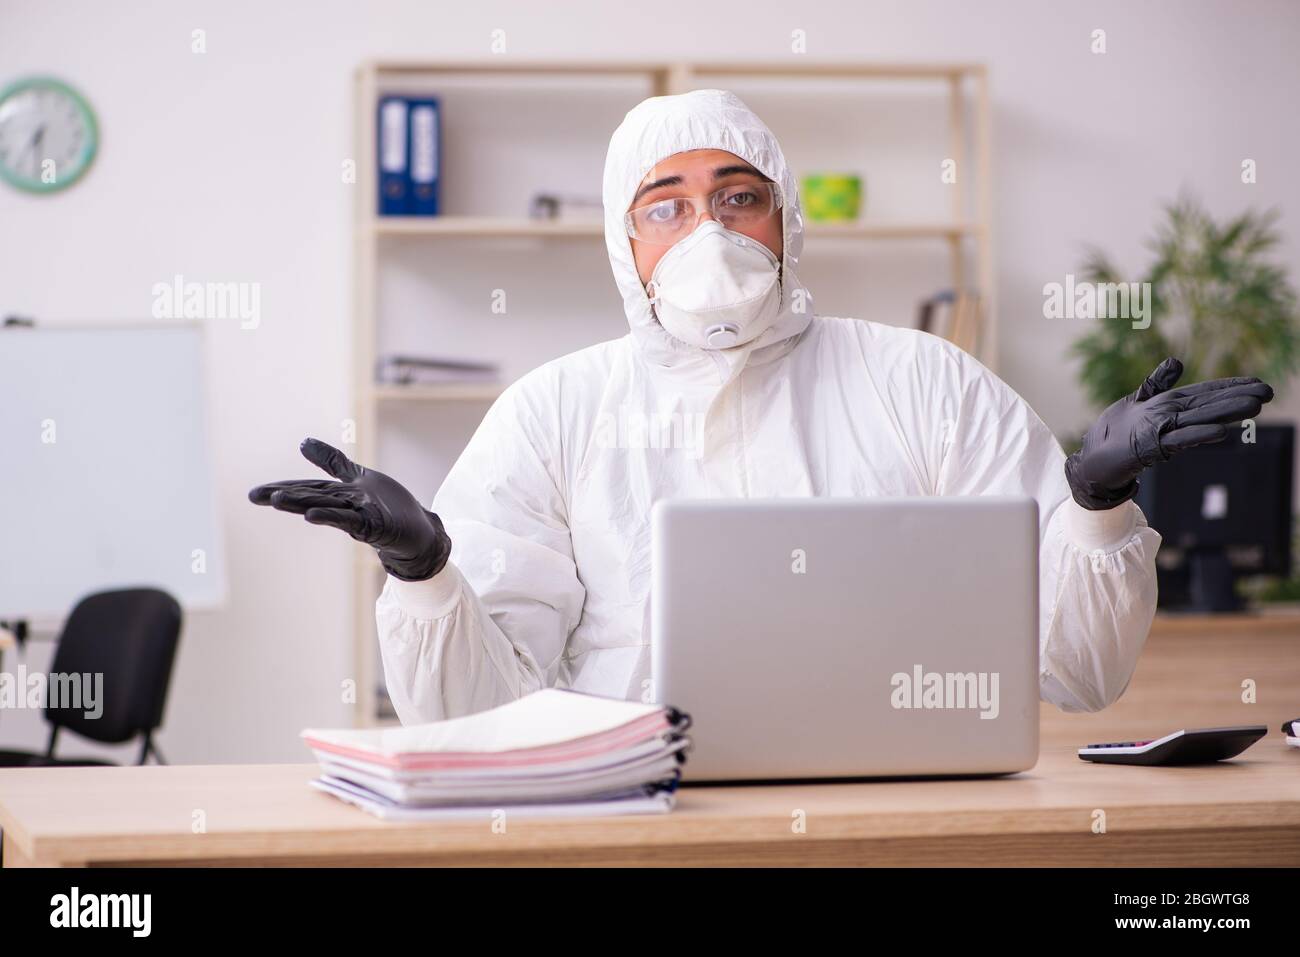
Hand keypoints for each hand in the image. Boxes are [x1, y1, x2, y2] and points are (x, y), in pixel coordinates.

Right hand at [249, 438, 450, 580]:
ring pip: (325, 507)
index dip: (280, 489)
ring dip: (301, 504)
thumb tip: (303, 443)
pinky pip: (349, 520)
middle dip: (283, 496)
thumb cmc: (387, 505)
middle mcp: (343, 505)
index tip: (253, 493)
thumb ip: (331, 462)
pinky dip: (331, 516)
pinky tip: (312, 515)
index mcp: (337, 494)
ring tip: (277, 501)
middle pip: (309, 497)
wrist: (418, 530)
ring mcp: (357, 516)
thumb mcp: (357, 477)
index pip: (304, 488)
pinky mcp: (373, 525)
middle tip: (254, 496)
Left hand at [1065, 357, 1273, 509]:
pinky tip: (1219, 432)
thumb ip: (1157, 383)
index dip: (1230, 386)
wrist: (1093, 459)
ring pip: (1199, 420)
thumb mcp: (1136, 400)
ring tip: (1254, 406)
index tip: (1257, 382)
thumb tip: (1177, 362)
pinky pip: (1177, 440)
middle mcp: (1171, 418)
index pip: (1205, 392)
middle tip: (1267, 393)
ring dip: (1225, 414)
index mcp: (1169, 405)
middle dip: (1237, 398)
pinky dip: (1197, 435)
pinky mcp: (1151, 448)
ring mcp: (1162, 433)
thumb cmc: (1117, 431)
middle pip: (1208, 405)